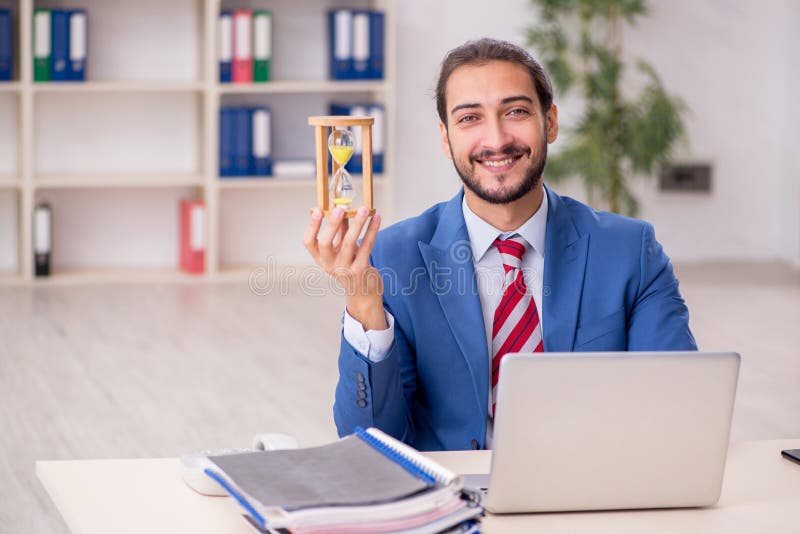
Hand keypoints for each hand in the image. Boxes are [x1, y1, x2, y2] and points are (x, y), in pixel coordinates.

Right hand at [303, 206, 386, 329]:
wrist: (364, 294)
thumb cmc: (351, 266)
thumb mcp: (341, 250)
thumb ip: (339, 231)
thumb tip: (337, 208)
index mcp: (321, 259)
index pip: (309, 243)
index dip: (311, 226)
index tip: (317, 211)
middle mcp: (330, 265)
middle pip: (326, 243)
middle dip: (332, 224)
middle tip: (340, 208)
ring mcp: (344, 269)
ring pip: (349, 243)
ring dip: (357, 224)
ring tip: (364, 209)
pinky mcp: (360, 270)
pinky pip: (366, 246)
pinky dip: (372, 231)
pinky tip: (376, 219)